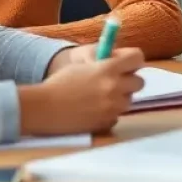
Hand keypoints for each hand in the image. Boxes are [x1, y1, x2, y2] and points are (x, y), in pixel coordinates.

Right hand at [19, 47, 145, 135]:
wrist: (42, 108)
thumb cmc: (60, 82)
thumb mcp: (83, 64)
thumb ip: (105, 62)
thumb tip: (120, 58)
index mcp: (108, 68)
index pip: (137, 58)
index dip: (133, 60)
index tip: (127, 63)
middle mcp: (114, 87)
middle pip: (139, 82)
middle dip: (129, 81)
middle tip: (116, 82)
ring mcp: (111, 107)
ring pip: (129, 101)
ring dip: (120, 98)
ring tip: (101, 98)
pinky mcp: (105, 123)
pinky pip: (117, 116)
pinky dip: (109, 114)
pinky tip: (94, 111)